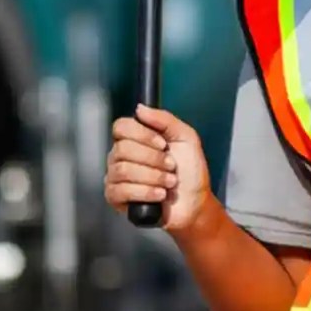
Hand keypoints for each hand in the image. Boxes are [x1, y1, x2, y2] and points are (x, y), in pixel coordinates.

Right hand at [105, 104, 210, 231]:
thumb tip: (140, 108)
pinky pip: (121, 190)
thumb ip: (165, 119)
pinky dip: (145, 192)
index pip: (121, 126)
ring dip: (153, 176)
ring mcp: (116, 177)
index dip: (142, 135)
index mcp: (136, 139)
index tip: (163, 144)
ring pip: (123, 170)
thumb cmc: (190, 172)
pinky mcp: (115, 197)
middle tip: (170, 166)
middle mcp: (121, 156)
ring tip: (168, 182)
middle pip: (122, 148)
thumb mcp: (186, 137)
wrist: (195, 202)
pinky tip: (159, 194)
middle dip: (154, 159)